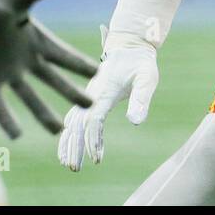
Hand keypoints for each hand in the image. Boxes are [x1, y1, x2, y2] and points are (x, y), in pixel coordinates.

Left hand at [0, 0, 98, 137]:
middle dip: (72, 93)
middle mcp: (25, 60)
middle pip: (53, 80)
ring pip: (30, 98)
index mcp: (36, 39)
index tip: (99, 73)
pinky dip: (7, 119)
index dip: (80, 65)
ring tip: (58, 130)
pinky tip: (16, 135)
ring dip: (44, 114)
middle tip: (91, 106)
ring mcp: (6, 73)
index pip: (63, 55)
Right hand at [58, 29, 159, 171]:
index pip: (94, 119)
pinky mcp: (88, 98)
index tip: (97, 159)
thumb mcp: (147, 78)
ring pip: (72, 122)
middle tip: (74, 168)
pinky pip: (74, 118)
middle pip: (77, 124)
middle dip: (74, 146)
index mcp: (104, 91)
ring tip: (68, 164)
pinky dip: (68, 134)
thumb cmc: (141, 63)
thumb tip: (135, 122)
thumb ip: (141, 99)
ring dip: (68, 143)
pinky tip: (67, 148)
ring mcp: (87, 96)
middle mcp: (91, 94)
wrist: (130, 46)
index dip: (93, 139)